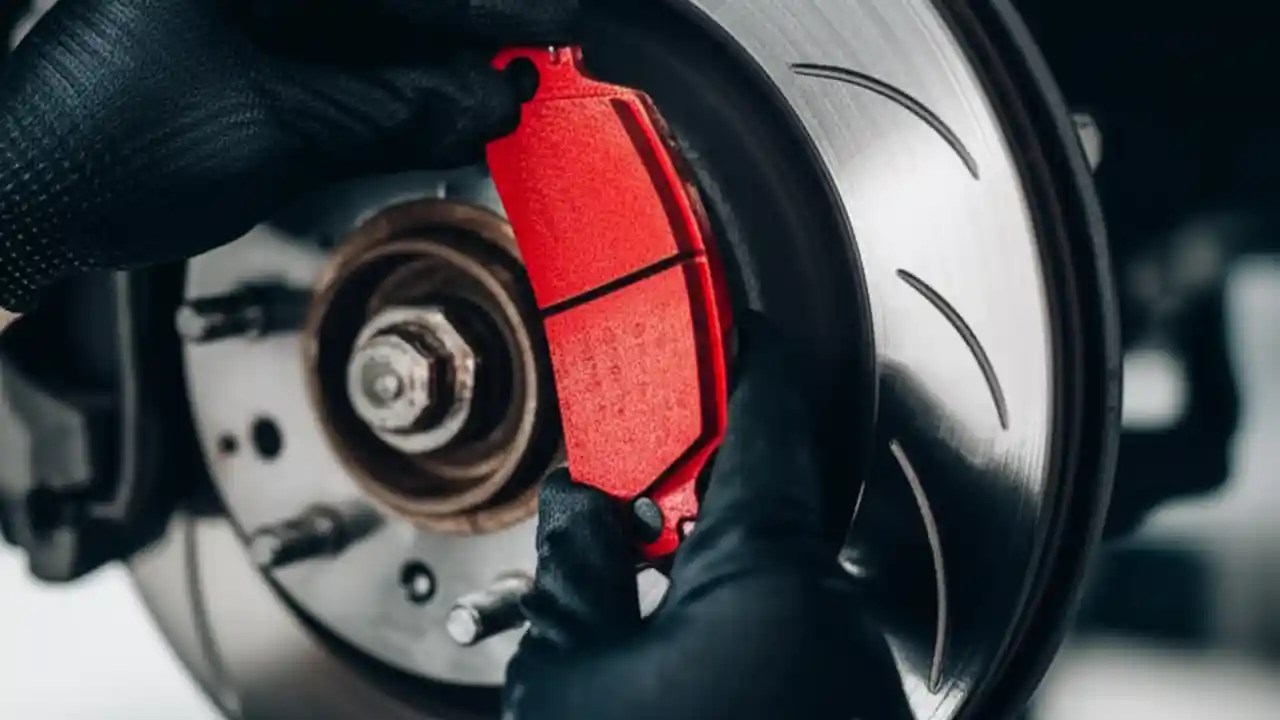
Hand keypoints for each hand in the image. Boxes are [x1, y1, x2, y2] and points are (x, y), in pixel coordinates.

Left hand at [0, 0, 575, 312]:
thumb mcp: (280, 122)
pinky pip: (344, 83)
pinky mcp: (253, 76)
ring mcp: (248, 27)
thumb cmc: (109, 142)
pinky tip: (452, 117)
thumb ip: (395, 108)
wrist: (34, 205)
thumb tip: (485, 97)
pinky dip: (397, 108)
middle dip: (464, 39)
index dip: (476, 8)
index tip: (541, 20)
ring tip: (506, 96)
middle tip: (533, 60)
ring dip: (438, 78)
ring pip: (371, 45)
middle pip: (387, 9)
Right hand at [505, 321, 913, 718]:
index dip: (729, 347)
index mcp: (768, 572)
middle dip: (685, 470)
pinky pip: (782, 615)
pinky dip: (725, 603)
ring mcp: (845, 652)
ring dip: (699, 547)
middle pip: (759, 487)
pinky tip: (670, 632)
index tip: (706, 314)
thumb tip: (572, 510)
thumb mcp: (573, 672)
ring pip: (766, 559)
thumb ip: (572, 571)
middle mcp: (829, 605)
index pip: (766, 406)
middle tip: (622, 462)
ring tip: (629, 565)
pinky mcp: (843, 693)